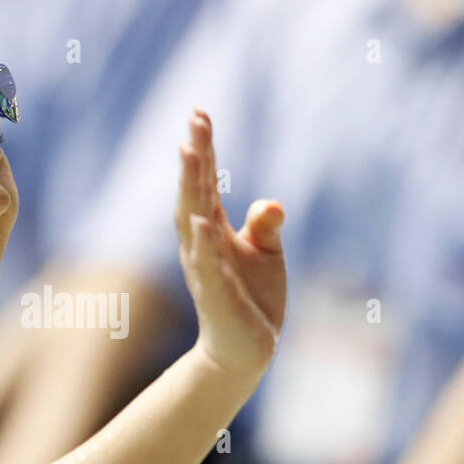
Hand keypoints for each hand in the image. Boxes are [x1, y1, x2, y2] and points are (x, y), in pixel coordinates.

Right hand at [176, 108, 285, 378]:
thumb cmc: (252, 296)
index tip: (199, 113)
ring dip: (191, 190)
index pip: (205, 181)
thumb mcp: (266, 251)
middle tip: (193, 123)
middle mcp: (200, 243)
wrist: (245, 349)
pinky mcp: (217, 295)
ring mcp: (205, 267)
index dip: (203, 148)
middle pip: (193, 193)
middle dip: (194, 158)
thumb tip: (272, 203)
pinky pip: (208, 266)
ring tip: (190, 155)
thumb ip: (267, 223)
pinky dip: (205, 244)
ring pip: (193, 222)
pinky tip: (203, 222)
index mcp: (212, 228)